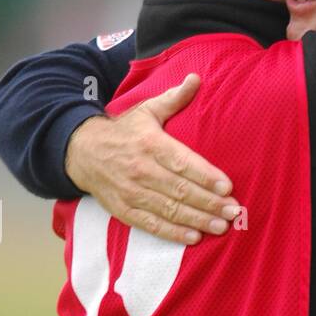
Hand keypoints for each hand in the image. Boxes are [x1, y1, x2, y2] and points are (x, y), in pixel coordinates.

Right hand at [65, 74, 238, 243]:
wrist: (82, 152)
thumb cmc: (124, 131)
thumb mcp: (146, 110)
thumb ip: (174, 98)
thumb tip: (195, 78)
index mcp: (150, 143)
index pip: (182, 162)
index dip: (205, 176)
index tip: (227, 186)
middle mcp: (141, 169)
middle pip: (180, 189)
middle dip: (209, 202)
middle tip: (233, 212)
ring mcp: (131, 192)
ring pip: (169, 209)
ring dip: (197, 220)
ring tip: (221, 226)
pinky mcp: (124, 210)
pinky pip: (151, 225)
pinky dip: (172, 233)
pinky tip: (194, 238)